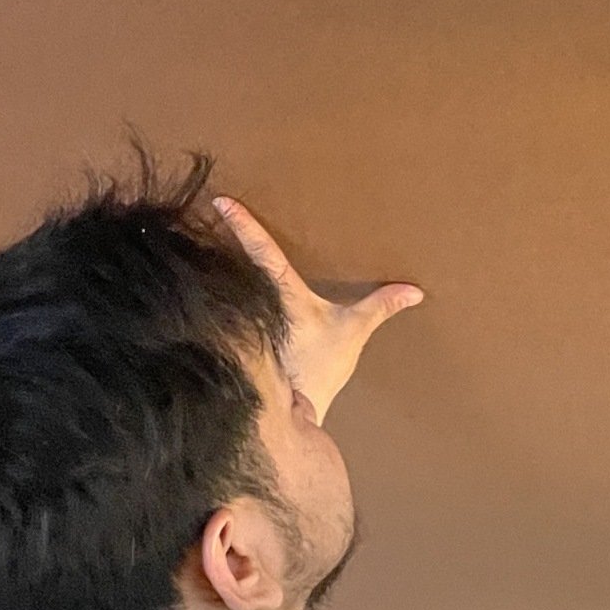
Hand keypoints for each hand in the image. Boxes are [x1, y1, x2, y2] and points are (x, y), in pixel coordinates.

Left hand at [213, 197, 422, 422]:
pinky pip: (226, 307)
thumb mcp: (354, 331)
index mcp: (287, 296)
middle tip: (204, 204)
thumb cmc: (321, 368)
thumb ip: (382, 306)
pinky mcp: (240, 337)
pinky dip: (216, 293)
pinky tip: (199, 286)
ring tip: (195, 237)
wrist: (299, 408)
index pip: (264, 252)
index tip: (221, 201)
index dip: (243, 225)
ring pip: (226, 284)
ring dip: (211, 263)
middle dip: (219, 236)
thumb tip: (414, 291)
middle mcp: (261, 303)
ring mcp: (247, 321)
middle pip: (234, 261)